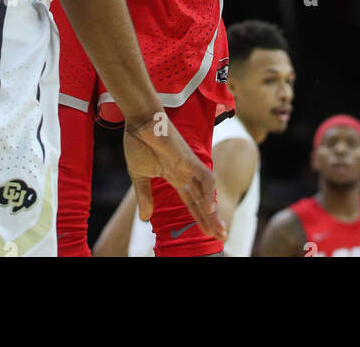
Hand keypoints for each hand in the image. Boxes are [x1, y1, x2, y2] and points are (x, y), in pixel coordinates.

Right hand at [123, 110, 225, 243]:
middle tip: (221, 237)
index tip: (207, 234)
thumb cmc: (138, 144)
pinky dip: (207, 192)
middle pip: (202, 201)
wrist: (139, 122)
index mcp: (175, 177)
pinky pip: (204, 177)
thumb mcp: (139, 177)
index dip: (199, 218)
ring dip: (213, 212)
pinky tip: (209, 208)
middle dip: (211, 220)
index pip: (192, 202)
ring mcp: (188, 167)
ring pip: (207, 192)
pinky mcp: (188, 159)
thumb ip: (145, 197)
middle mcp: (185, 174)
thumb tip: (145, 220)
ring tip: (218, 230)